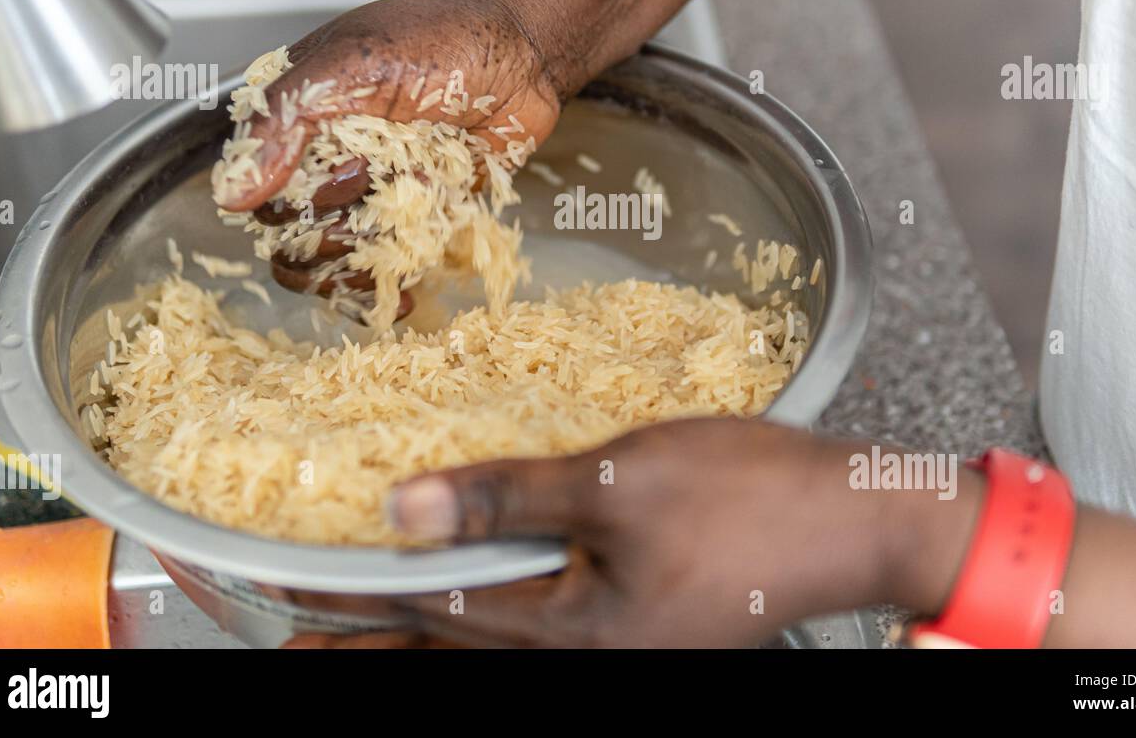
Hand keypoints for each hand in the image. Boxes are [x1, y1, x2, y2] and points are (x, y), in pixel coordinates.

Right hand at [215, 0, 562, 300]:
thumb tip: (231, 192)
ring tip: (399, 217)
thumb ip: (285, 120)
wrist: (524, 56)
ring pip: (332, 259)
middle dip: (328, 225)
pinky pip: (380, 267)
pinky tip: (405, 296)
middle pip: (289, 233)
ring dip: (361, 254)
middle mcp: (324, 157)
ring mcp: (369, 191)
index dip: (290, 193)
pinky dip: (386, 286)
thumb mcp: (351, 63)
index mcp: (296, 115)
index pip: (254, 185)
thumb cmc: (442, 41)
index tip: (344, 166)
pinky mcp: (412, 215)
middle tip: (371, 181)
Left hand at [283, 417, 983, 648]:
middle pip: (451, 649)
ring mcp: (618, 641)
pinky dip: (487, 606)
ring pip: (494, 638)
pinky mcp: (642, 617)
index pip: (428, 613)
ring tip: (367, 625)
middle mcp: (586, 652)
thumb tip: (404, 507)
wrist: (856, 519)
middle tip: (295, 638)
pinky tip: (482, 587)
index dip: (347, 592)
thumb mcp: (619, 483)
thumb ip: (508, 496)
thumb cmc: (750, 498)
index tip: (279, 580)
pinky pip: (541, 620)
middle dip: (369, 643)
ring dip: (423, 629)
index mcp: (570, 630)